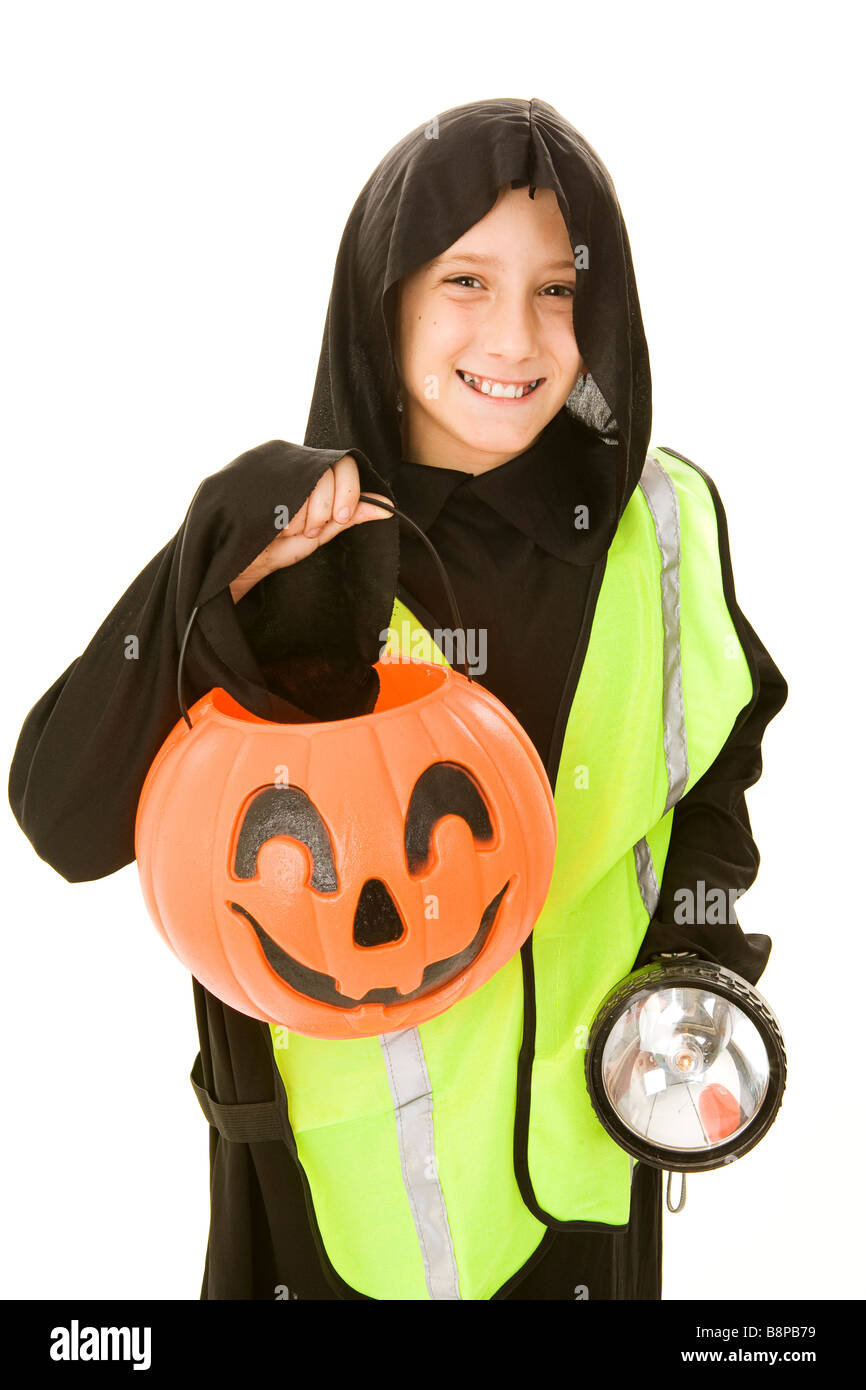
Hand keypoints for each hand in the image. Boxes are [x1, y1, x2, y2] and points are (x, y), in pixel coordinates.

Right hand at [229, 453, 392, 602]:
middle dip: (325, 510)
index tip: (338, 519)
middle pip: (332, 473)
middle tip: (307, 528)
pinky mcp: (258, 474)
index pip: (345, 465)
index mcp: (311, 474)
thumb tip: (386, 506)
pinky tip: (275, 523)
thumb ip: (350, 515)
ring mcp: (275, 467)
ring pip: (314, 482)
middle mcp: (294, 464)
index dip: (348, 494)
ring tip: (285, 527)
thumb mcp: (322, 531)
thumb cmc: (278, 547)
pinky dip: (289, 515)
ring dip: (304, 516)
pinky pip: (291, 490)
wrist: (239, 561)